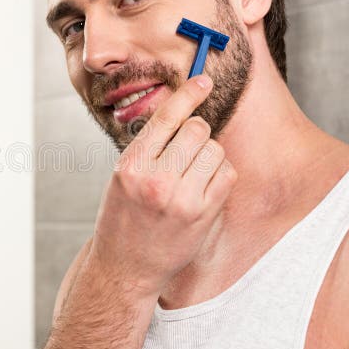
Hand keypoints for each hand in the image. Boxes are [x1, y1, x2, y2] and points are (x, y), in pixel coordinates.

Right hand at [91, 76, 236, 297]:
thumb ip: (150, 148)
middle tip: (185, 152)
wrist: (125, 269)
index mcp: (131, 165)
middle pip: (197, 130)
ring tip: (190, 175)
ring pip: (215, 150)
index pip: (166, 117)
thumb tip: (185, 114)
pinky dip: (219, 175)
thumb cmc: (122, 219)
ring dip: (209, 155)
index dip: (188, 94)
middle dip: (196, 134)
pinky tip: (203, 187)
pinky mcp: (202, 215)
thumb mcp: (122, 177)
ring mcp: (181, 199)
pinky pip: (226, 175)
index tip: (203, 79)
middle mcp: (155, 180)